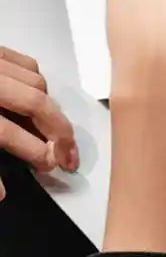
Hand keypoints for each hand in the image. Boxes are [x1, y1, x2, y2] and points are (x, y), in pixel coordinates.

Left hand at [0, 46, 77, 200]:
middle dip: (58, 132)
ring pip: (36, 82)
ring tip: (50, 127)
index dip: (36, 153)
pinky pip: (26, 62)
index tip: (50, 165)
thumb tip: (1, 193)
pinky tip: (36, 95)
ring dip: (48, 107)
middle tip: (69, 152)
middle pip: (35, 104)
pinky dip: (37, 80)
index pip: (9, 133)